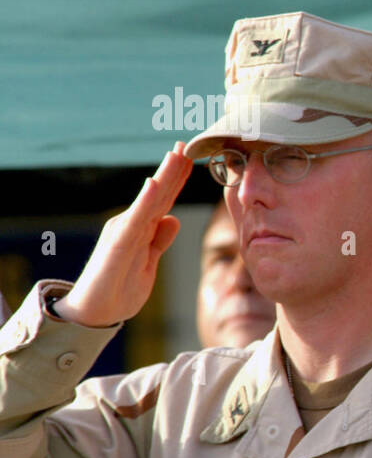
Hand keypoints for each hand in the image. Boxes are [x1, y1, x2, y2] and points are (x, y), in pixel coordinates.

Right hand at [58, 142, 192, 326]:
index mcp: (142, 230)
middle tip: (187, 143)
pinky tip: (153, 184)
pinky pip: (135, 220)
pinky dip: (145, 202)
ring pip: (149, 201)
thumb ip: (159, 240)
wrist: (94, 313)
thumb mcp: (149, 262)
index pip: (164, 200)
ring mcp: (124, 232)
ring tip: (176, 154)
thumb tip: (173, 219)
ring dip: (163, 176)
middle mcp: (132, 225)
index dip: (177, 179)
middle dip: (173, 169)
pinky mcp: (118, 245)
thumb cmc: (120, 289)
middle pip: (158, 194)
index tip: (191, 156)